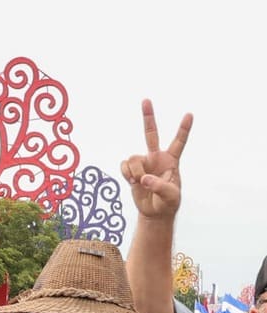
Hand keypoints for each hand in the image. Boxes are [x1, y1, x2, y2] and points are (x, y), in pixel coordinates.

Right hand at [120, 99, 192, 220]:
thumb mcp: (171, 196)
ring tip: (139, 182)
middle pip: (151, 133)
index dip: (183, 129)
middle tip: (146, 100)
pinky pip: (124, 165)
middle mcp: (156, 158)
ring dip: (135, 171)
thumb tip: (144, 179)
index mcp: (171, 161)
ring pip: (133, 158)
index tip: (190, 114)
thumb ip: (159, 186)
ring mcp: (143, 163)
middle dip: (148, 117)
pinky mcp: (131, 171)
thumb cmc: (168, 203)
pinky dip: (126, 174)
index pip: (178, 142)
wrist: (154, 212)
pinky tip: (132, 182)